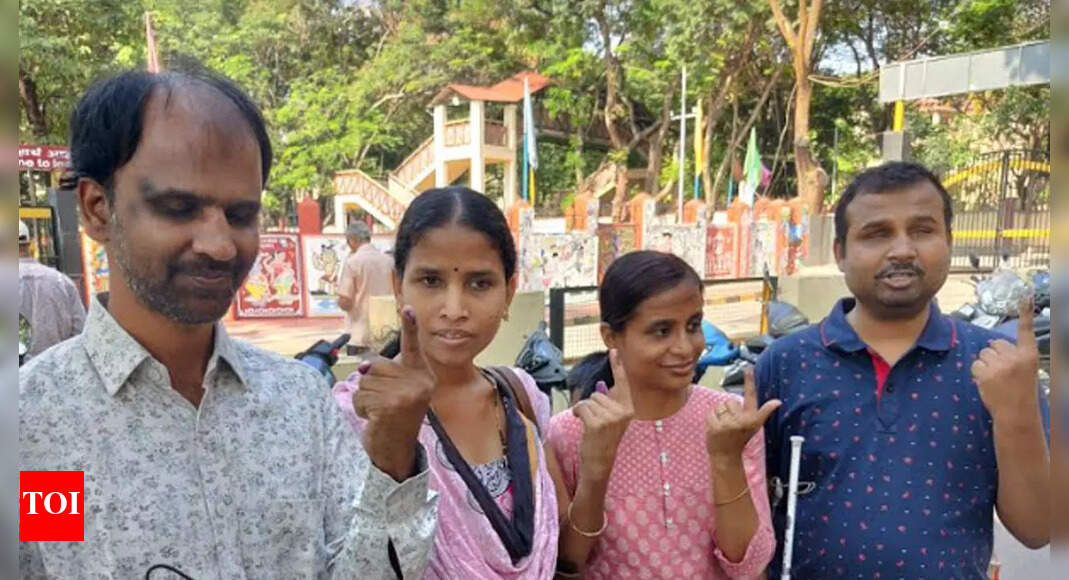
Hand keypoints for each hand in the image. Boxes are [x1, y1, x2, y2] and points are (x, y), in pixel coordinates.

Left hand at [354, 306, 435, 480]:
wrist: (397, 450)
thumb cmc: (395, 416)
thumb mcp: (401, 390)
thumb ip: (387, 373)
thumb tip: (365, 366)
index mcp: (423, 376)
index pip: (413, 348)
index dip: (409, 327)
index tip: (408, 308)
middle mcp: (419, 383)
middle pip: (376, 366)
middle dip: (371, 384)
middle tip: (383, 402)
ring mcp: (406, 395)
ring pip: (366, 381)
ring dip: (365, 397)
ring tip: (379, 411)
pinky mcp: (390, 406)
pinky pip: (361, 396)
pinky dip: (361, 408)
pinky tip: (374, 419)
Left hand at [573, 349, 633, 481]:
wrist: (600, 461)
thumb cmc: (603, 438)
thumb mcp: (611, 418)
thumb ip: (607, 402)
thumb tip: (600, 384)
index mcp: (628, 408)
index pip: (622, 383)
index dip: (617, 366)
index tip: (613, 350)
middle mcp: (623, 411)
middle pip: (598, 394)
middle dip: (591, 404)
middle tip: (596, 422)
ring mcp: (611, 417)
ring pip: (589, 400)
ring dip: (584, 410)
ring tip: (590, 425)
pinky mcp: (597, 423)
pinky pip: (582, 407)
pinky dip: (578, 413)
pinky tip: (582, 423)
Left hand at [705, 367, 780, 462]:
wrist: (726, 456)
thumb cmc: (740, 438)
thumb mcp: (754, 426)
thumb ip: (763, 412)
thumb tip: (777, 402)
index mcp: (752, 419)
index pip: (751, 396)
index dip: (750, 382)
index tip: (749, 369)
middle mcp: (742, 421)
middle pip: (730, 401)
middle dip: (729, 410)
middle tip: (731, 423)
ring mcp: (728, 424)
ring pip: (719, 406)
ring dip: (720, 414)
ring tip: (724, 426)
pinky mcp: (716, 427)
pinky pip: (711, 412)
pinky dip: (711, 418)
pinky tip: (716, 428)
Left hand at [971, 298, 1040, 423]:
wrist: (1016, 414)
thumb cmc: (1020, 392)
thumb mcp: (1025, 370)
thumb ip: (1013, 355)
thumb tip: (993, 344)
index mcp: (1029, 355)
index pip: (1026, 330)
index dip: (1025, 312)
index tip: (1026, 295)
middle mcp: (1015, 357)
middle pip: (994, 343)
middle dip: (994, 355)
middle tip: (1003, 373)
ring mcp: (1000, 365)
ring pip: (983, 354)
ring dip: (986, 364)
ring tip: (996, 379)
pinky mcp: (986, 373)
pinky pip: (975, 365)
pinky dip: (978, 373)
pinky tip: (988, 383)